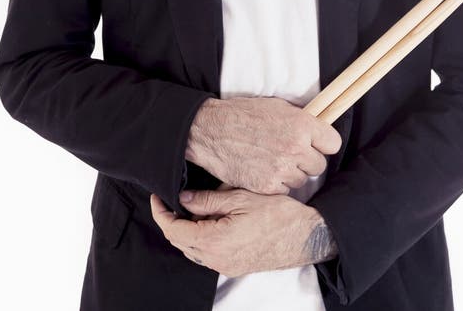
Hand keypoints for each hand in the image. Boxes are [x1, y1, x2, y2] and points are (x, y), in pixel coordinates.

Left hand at [150, 187, 337, 277]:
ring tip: (190, 206)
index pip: (174, 230)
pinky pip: (206, 254)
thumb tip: (183, 198)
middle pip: (180, 242)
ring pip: (192, 249)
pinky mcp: (234, 266)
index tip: (157, 197)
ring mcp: (225, 266)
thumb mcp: (240, 197)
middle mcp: (216, 259)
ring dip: (185, 230)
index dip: (161, 213)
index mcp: (214, 241)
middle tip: (171, 198)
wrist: (305, 236)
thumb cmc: (277, 214)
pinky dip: (199, 237)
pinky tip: (208, 220)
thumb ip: (208, 200)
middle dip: (171, 220)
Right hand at [185, 96, 341, 194]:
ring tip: (273, 161)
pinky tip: (263, 170)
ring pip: (302, 180)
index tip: (316, 144)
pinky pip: (284, 190)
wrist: (212, 130)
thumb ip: (300, 119)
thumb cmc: (243, 114)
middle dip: (307, 161)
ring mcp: (282, 169)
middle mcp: (295, 148)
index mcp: (301, 125)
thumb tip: (316, 127)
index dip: (324, 143)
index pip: (333, 143)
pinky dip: (276, 184)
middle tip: (291, 154)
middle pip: (319, 165)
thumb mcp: (277, 107)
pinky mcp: (267, 186)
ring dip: (291, 173)